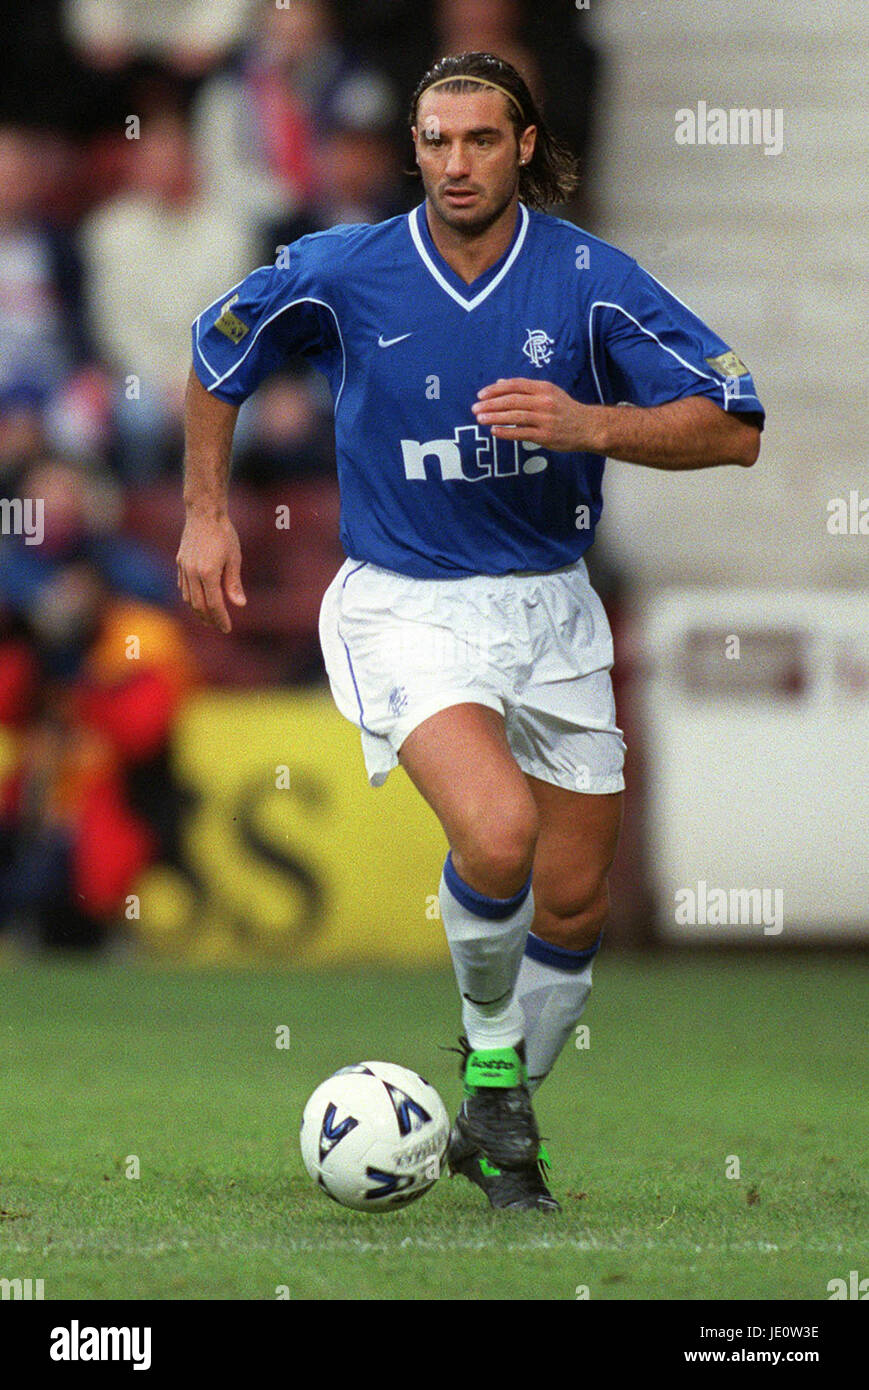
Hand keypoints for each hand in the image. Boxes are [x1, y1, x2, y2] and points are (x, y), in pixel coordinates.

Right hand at [176, 509, 245, 633]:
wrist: (203, 513)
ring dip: (198, 611)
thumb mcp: (234, 558)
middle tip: (219, 627)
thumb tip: (239, 605)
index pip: (215, 605)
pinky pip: (183, 587)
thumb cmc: (224, 534)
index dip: (221, 619)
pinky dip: (190, 598)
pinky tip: (197, 601)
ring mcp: (184, 568)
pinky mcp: (180, 563)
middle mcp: (193, 574)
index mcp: (208, 574)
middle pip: (199, 605)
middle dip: (209, 619)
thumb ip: (234, 583)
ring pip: (188, 598)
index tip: (227, 629)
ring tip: (208, 618)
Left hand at [472, 378, 602, 451]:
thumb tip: (500, 383)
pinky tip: (494, 431)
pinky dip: (506, 432)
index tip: (480, 394)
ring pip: (514, 416)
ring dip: (494, 417)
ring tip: (480, 419)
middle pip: (512, 400)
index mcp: (543, 388)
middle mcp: (544, 401)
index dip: (495, 389)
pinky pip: (521, 433)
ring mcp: (545, 419)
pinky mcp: (545, 436)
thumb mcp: (548, 392)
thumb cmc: (564, 409)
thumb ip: (525, 388)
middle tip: (475, 408)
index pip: (515, 385)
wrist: (587, 427)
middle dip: (491, 404)